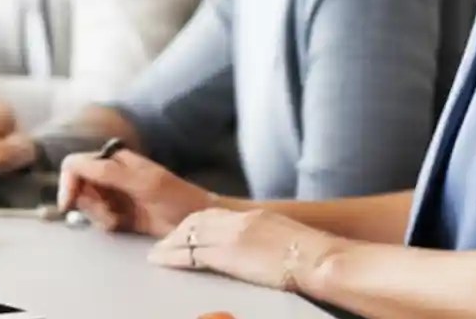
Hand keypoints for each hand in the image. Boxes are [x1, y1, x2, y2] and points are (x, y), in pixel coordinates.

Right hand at [57, 150, 216, 237]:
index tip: (70, 204)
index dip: (67, 182)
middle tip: (108, 216)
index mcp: (113, 158)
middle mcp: (109, 173)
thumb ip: (108, 172)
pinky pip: (98, 218)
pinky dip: (105, 224)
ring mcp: (113, 194)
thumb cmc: (175, 196)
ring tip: (118, 221)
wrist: (198, 221)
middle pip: (77, 187)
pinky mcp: (118, 212)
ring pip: (86, 204)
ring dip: (97, 215)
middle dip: (87, 203)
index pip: (75, 164)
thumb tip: (75, 166)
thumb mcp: (143, 181)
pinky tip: (122, 225)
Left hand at [149, 208, 343, 291]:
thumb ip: (267, 239)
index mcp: (254, 217)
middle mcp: (238, 222)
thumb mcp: (286, 238)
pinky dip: (172, 255)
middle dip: (177, 231)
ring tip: (157, 252)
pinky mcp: (227, 254)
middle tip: (163, 241)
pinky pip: (191, 253)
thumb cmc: (312, 255)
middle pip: (197, 223)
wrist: (319, 259)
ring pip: (189, 236)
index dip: (194, 223)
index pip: (214, 215)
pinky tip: (161, 259)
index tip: (182, 229)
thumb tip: (263, 250)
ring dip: (170, 243)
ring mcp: (231, 237)